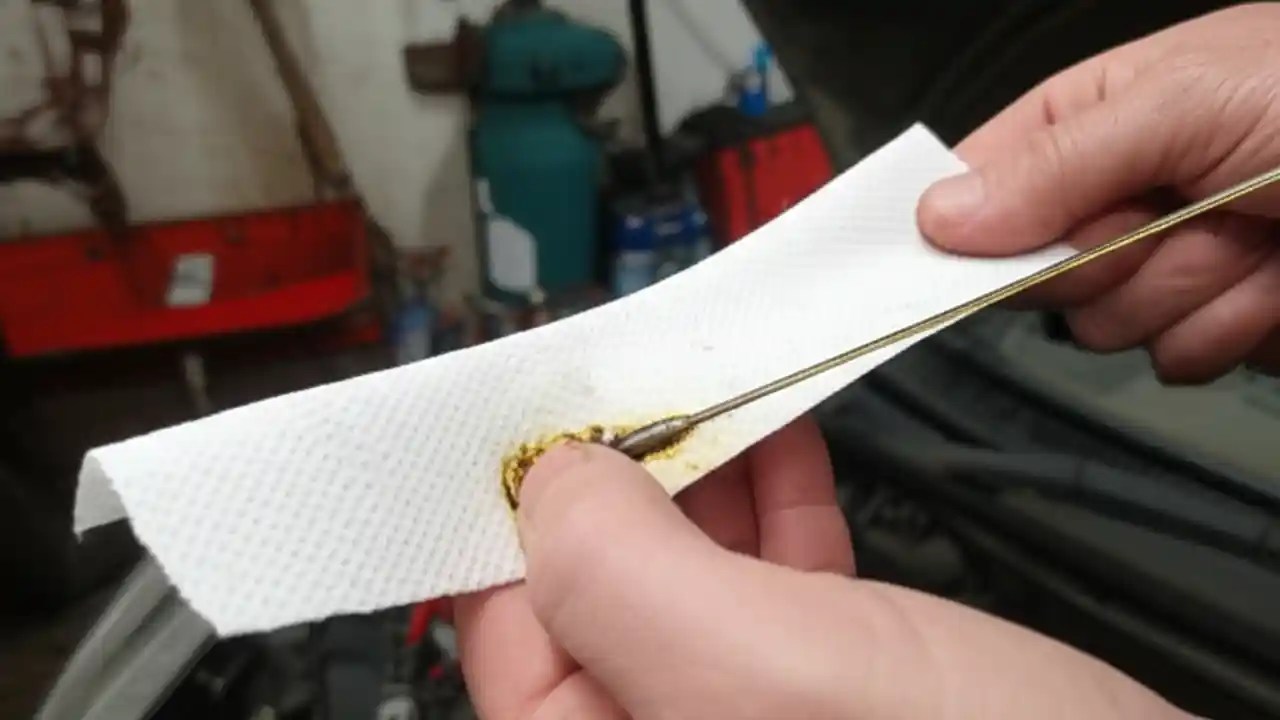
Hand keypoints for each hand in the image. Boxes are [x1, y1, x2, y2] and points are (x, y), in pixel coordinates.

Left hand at [455, 419, 1185, 718]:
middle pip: (597, 597)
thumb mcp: (765, 677)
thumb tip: (550, 484)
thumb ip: (620, 578)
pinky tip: (775, 446)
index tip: (541, 417)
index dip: (515, 514)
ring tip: (707, 393)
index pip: (507, 633)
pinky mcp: (831, 698)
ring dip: (697, 477)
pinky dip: (768, 504)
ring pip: (686, 579)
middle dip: (619, 480)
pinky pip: (768, 586)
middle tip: (635, 382)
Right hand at [918, 3, 1279, 382]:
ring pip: (1103, 326)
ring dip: (1183, 287)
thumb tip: (942, 213)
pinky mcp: (1210, 323)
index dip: (960, 227)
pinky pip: (1170, 358)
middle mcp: (1115, 193)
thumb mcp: (1186, 102)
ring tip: (1251, 231)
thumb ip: (1057, 162)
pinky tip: (1275, 276)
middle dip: (1105, 255)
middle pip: (1033, 272)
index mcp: (1090, 119)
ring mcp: (1162, 263)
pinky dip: (1228, 326)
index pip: (976, 183)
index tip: (951, 261)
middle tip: (1170, 212)